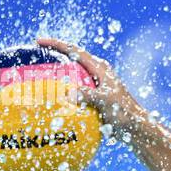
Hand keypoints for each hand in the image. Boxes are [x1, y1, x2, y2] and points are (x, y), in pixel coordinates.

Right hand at [36, 36, 150, 138]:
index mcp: (100, 69)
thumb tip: (69, 93)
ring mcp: (96, 86)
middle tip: (34, 56)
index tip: (38, 41)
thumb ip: (89, 96)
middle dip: (54, 55)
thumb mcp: (106, 103)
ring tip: (38, 77)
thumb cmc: (125, 115)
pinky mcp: (94, 98)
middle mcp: (97, 74)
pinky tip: (51, 101)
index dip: (56, 44)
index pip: (74, 51)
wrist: (136, 129)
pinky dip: (62, 93)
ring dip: (57, 74)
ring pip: (72, 76)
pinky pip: (74, 92)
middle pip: (72, 59)